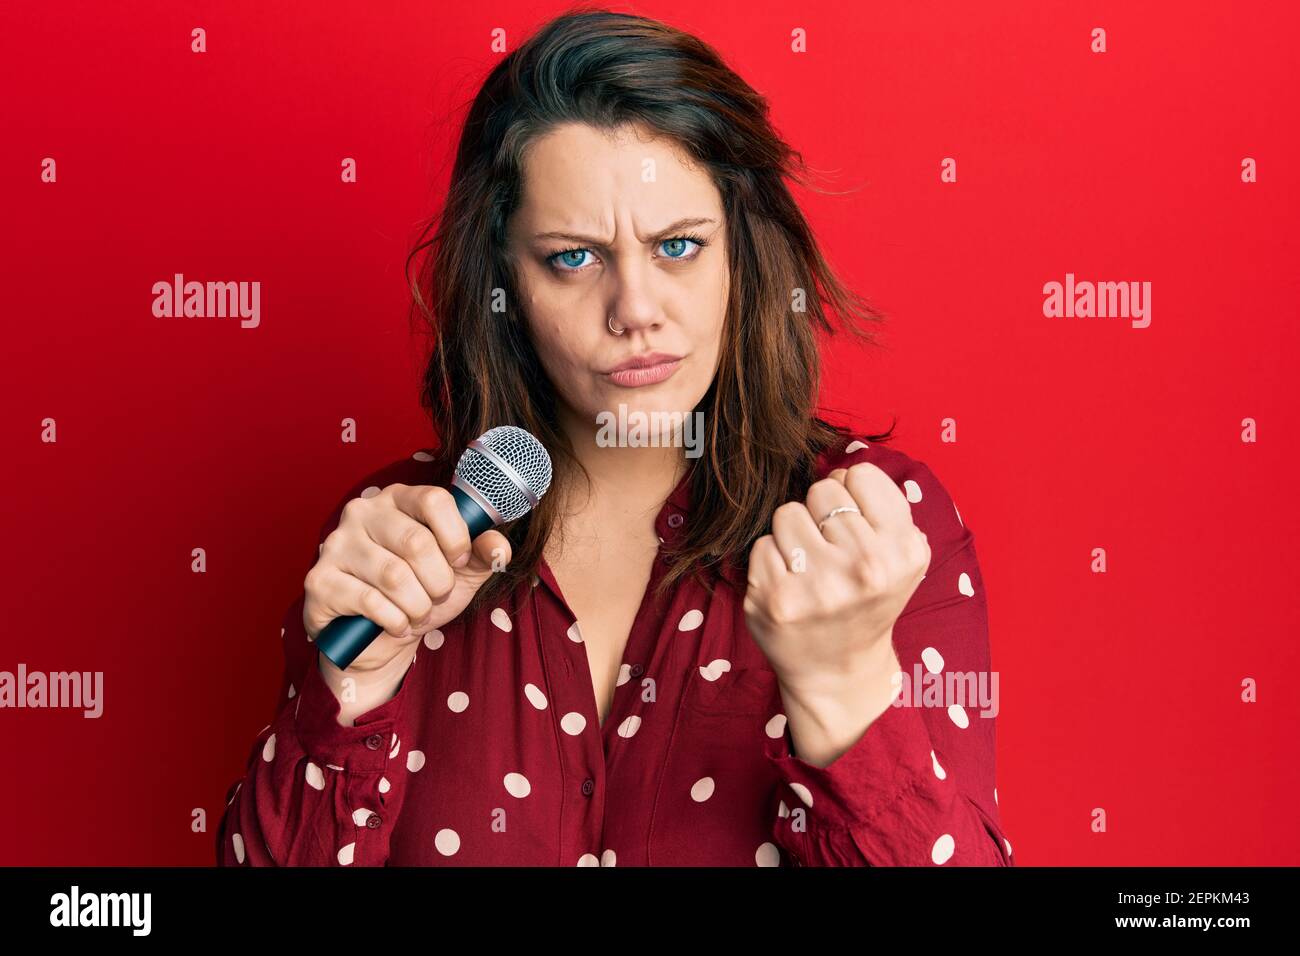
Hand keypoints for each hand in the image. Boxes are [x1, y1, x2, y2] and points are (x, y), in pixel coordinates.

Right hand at [303, 483, 511, 672]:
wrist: (381, 639)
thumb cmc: (421, 592)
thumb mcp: (461, 572)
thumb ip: (484, 554)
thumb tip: (499, 546)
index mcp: (399, 499)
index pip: (434, 500)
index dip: (456, 535)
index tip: (459, 560)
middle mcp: (363, 512)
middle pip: (416, 543)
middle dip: (439, 581)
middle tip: (437, 595)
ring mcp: (336, 544)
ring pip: (394, 576)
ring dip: (418, 605)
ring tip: (418, 613)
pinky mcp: (320, 581)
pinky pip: (369, 601)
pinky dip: (394, 621)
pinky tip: (397, 625)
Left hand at [743, 462, 930, 695]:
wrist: (839, 670)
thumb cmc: (867, 599)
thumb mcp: (901, 556)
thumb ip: (882, 506)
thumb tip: (843, 467)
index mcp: (902, 552)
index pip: (861, 476)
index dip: (851, 493)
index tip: (852, 522)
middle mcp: (865, 569)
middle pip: (822, 491)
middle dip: (821, 514)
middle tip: (829, 551)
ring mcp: (818, 586)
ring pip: (787, 513)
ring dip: (793, 535)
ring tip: (808, 567)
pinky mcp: (776, 600)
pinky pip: (761, 544)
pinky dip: (771, 560)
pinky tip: (789, 585)